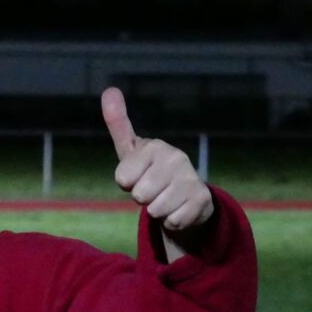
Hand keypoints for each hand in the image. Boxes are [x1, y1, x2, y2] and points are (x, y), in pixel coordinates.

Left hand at [102, 87, 213, 234]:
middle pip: (139, 195)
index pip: (122, 178)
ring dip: (157, 210)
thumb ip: (118, 123)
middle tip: (152, 189)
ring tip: (165, 198)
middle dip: (142, 198)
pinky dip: (172, 221)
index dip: (126, 183)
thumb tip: (109, 89)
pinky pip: (172, 221)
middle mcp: (176, 158)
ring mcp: (191, 178)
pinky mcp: (202, 200)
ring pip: (155, 210)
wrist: (184, 196)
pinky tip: (178, 208)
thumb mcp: (131, 150)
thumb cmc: (150, 171)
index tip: (137, 176)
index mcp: (154, 146)